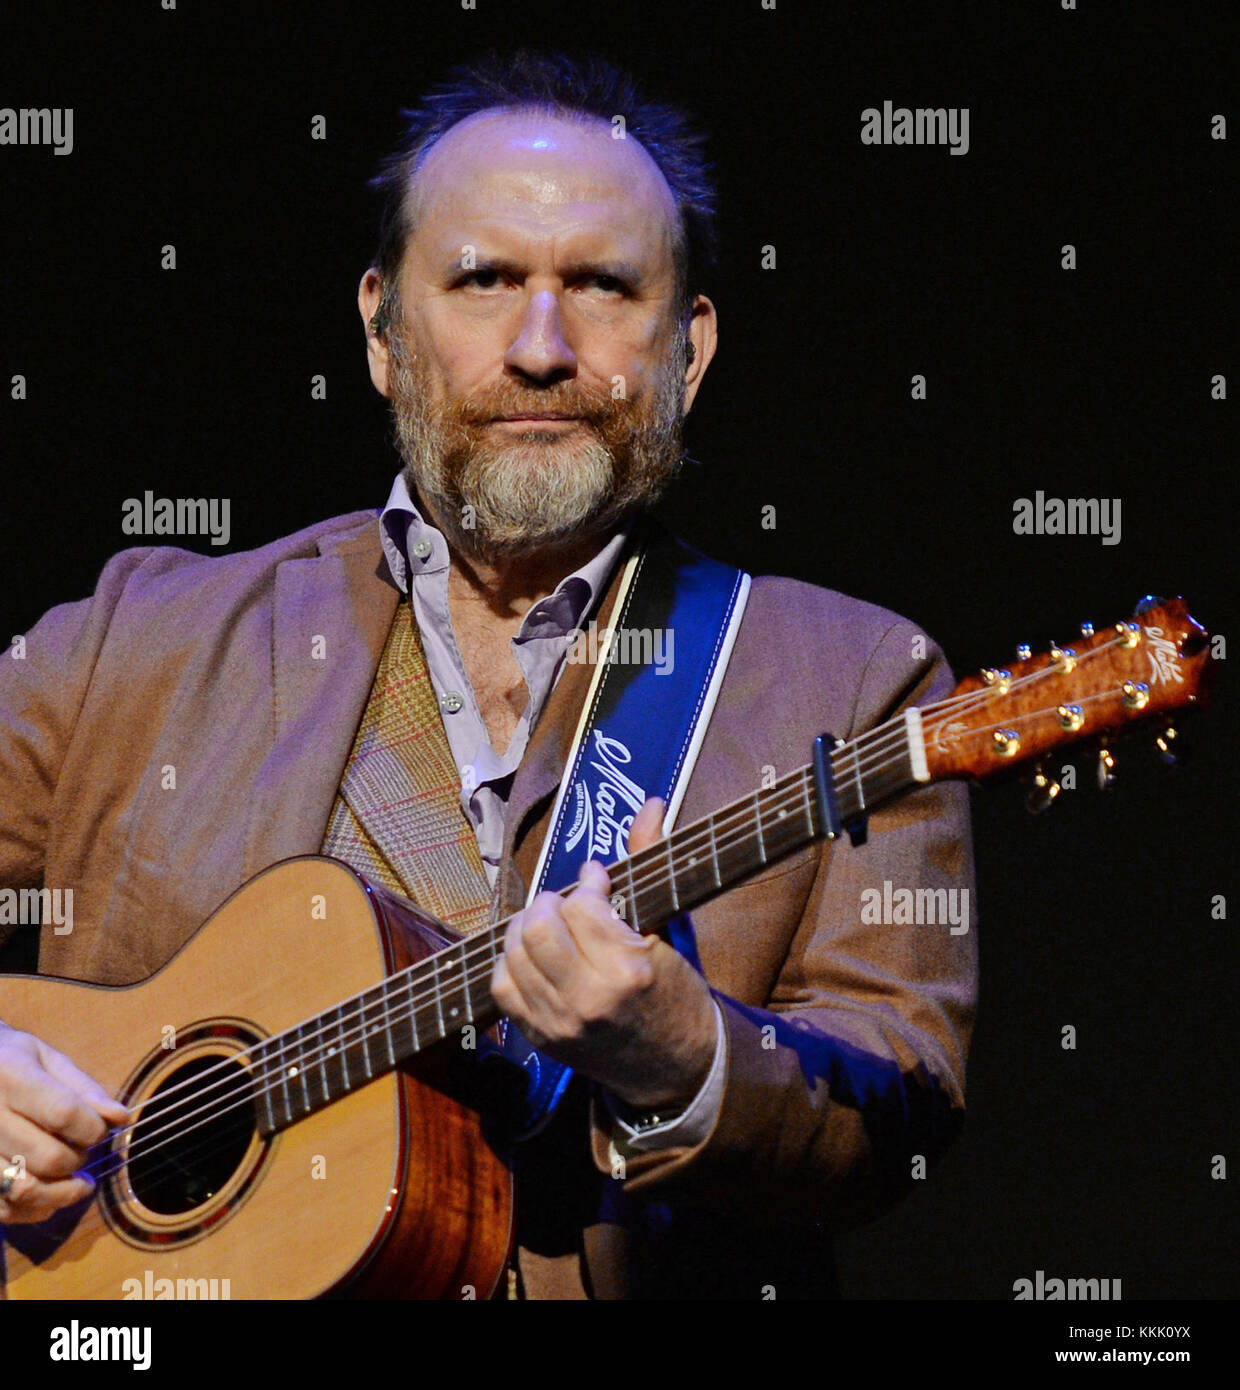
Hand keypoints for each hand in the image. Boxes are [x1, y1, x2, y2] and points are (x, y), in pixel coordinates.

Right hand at [0, 1024, 127, 1223]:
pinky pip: (3, 1208)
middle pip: (47, 1157)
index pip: (63, 1113)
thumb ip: (83, 1088)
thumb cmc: (9, 1060)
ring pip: (24, 1190)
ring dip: (61, 1193)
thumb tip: (121, 1118)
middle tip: (83, 1150)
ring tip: (78, 1184)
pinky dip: (33, 1210)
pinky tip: (49, 1195)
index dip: (93, 1128)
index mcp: (9, 1073)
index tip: (101, 1129)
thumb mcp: (46, 1058)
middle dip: (78, 1159)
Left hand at [491, 797, 716, 1111]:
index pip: (581, 905)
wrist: (675, 1068)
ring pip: (513, 955)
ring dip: (526, 928)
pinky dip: (510, 962)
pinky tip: (534, 955)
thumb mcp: (669, 928)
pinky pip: (501, 988)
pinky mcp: (541, 1038)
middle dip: (549, 902)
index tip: (598, 880)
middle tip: (567, 901)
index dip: (588, 882)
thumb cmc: (675, 990)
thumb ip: (651, 861)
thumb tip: (650, 804)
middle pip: (537, 928)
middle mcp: (589, 999)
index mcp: (628, 969)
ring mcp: (560, 1023)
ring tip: (550, 924)